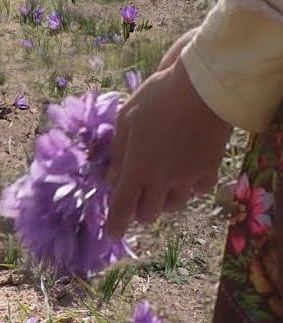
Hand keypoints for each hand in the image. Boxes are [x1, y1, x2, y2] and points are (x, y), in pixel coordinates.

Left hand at [104, 58, 231, 237]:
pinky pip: (199, 190)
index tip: (112, 233)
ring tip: (159, 186)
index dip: (115, 225)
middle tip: (136, 199)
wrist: (203, 88)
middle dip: (138, 211)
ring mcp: (188, 176)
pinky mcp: (210, 168)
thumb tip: (111, 179)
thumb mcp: (126, 121)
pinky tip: (185, 176)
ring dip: (163, 201)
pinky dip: (190, 188)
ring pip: (174, 205)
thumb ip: (119, 153)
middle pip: (148, 213)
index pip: (122, 207)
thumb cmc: (157, 99)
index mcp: (137, 169)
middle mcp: (162, 179)